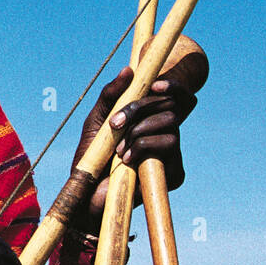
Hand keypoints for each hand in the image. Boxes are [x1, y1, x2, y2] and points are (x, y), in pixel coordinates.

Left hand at [71, 35, 205, 228]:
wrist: (88, 194)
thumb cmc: (91, 158)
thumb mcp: (96, 121)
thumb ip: (110, 96)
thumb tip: (129, 70)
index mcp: (152, 121)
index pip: (177, 97)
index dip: (174, 86)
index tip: (155, 84)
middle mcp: (167, 135)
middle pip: (172, 105)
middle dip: (140, 109)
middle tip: (115, 124)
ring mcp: (173, 155)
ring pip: (171, 123)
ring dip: (138, 131)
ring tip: (118, 149)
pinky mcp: (175, 173)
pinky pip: (168, 145)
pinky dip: (143, 147)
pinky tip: (126, 161)